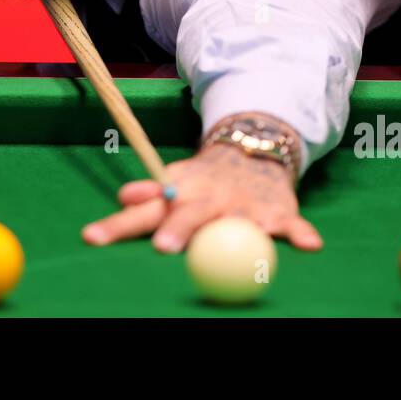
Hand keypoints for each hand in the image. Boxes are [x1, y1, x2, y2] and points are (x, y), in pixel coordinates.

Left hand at [82, 141, 323, 252]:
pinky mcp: (278, 212)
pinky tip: (308, 245)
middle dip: (177, 229)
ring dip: (241, 230)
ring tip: (246, 237)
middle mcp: (210, 199)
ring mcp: (246, 205)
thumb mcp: (175, 184)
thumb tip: (123, 195)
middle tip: (163, 247)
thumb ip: (148, 200)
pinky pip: (292, 224)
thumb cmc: (205, 183)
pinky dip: (300, 233)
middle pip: (190, 214)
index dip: (118, 225)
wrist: (253, 152)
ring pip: (241, 220)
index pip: (143, 213)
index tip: (91, 238)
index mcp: (179, 194)